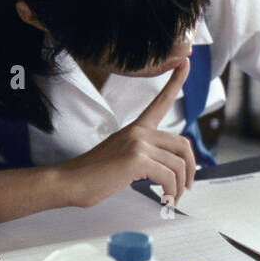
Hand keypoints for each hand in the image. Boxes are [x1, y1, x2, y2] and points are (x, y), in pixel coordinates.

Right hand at [58, 60, 197, 208]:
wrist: (69, 181)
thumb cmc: (91, 174)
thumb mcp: (120, 157)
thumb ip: (142, 155)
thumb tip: (166, 169)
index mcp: (135, 129)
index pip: (159, 102)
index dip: (175, 81)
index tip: (184, 63)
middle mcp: (138, 133)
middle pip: (182, 144)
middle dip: (190, 168)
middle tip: (185, 186)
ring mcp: (138, 144)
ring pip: (178, 164)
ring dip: (179, 186)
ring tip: (171, 197)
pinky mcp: (137, 160)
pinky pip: (169, 176)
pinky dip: (170, 191)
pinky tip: (163, 198)